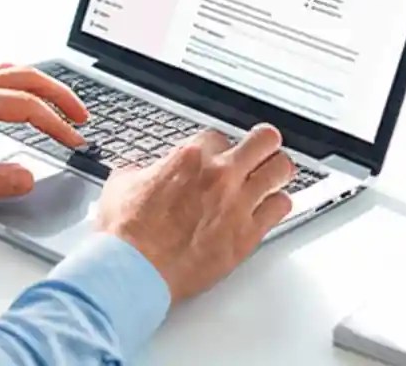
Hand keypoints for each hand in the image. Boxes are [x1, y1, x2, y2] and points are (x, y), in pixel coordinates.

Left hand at [0, 65, 87, 202]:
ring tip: (63, 105)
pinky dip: (21, 82)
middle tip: (81, 116)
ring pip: (10, 69)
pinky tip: (26, 96)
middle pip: (24, 75)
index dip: (54, 123)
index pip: (23, 105)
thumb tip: (26, 178)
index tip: (71, 140)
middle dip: (59, 94)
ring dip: (42, 84)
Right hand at [95, 125, 295, 303]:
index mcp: (190, 158)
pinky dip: (278, 205)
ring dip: (277, 171)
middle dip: (263, 145)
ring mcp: (238, 202)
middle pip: (264, 139)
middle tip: (260, 153)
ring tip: (273, 177)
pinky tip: (270, 208)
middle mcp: (220, 175)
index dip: (218, 147)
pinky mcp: (248, 233)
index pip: (220, 136)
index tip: (217, 156)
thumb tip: (142, 171)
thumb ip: (141, 170)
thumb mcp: (123, 184)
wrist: (135, 269)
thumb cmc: (128, 233)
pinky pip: (281, 207)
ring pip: (282, 169)